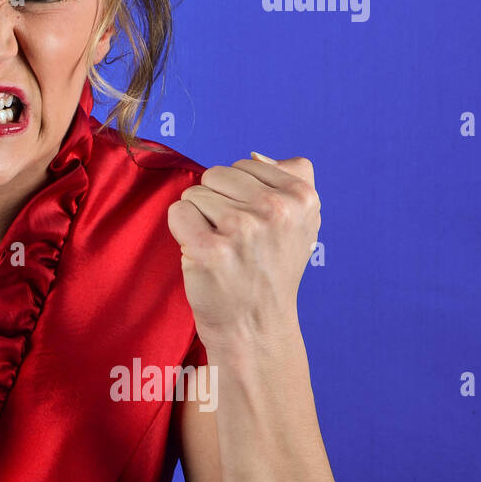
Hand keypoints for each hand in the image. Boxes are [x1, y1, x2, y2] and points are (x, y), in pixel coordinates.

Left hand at [166, 152, 320, 351]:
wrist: (255, 326)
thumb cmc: (271, 270)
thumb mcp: (302, 222)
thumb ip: (291, 178)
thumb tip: (257, 155)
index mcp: (302, 197)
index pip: (244, 164)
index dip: (239, 195)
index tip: (255, 227)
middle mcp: (276, 210)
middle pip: (216, 175)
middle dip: (216, 203)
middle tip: (233, 240)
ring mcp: (243, 229)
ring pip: (194, 194)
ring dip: (199, 220)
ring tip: (221, 249)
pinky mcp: (210, 249)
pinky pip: (178, 212)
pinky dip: (181, 231)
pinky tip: (201, 254)